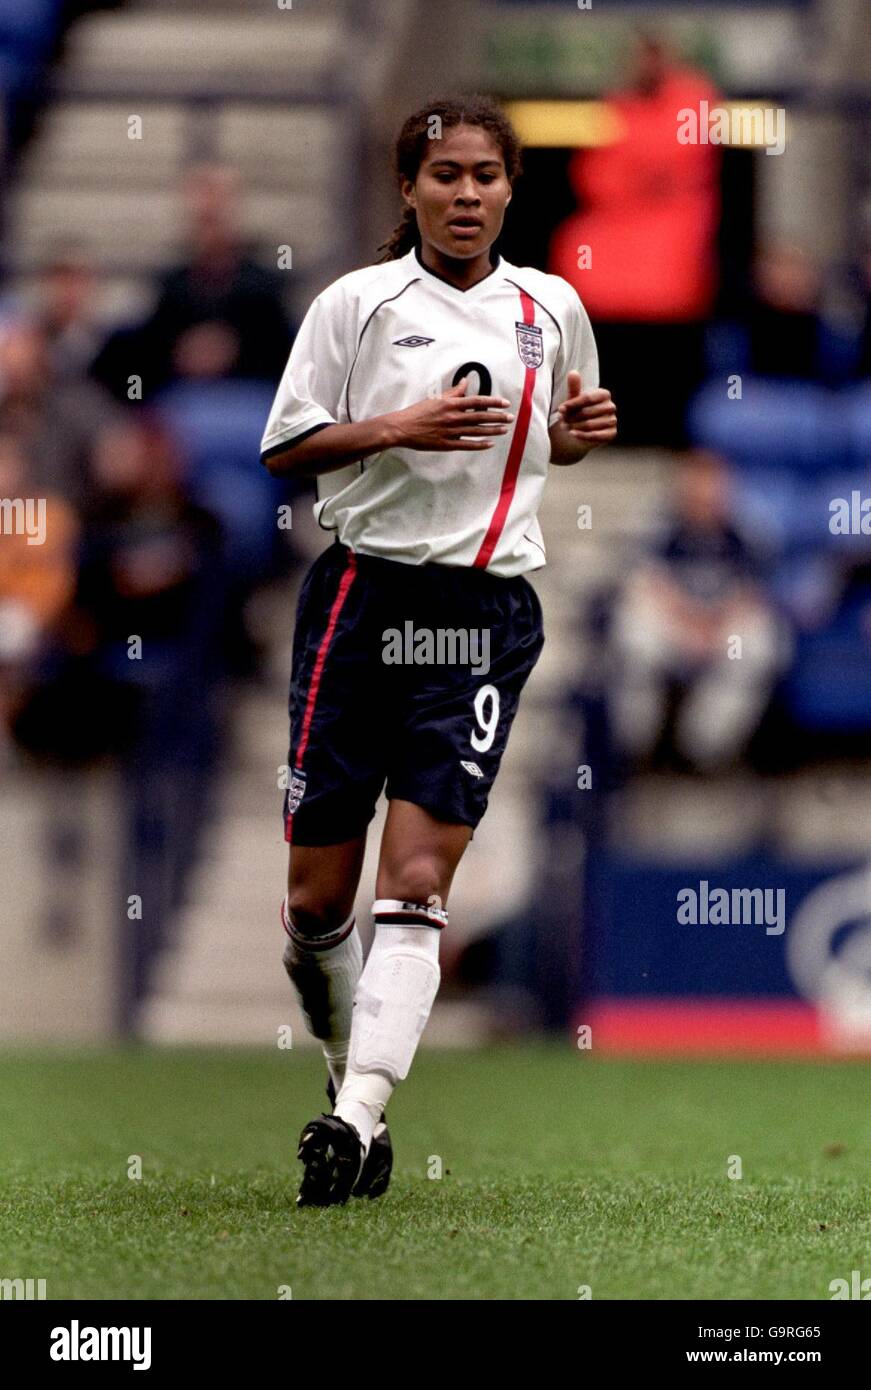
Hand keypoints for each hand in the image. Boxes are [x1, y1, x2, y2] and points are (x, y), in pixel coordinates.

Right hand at [387, 377, 513, 451]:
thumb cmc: (418, 412)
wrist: (402, 428)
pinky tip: (489, 444)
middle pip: (480, 417)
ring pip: (476, 431)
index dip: (493, 402)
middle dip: (497, 417)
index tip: (505, 403)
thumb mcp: (436, 398)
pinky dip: (479, 445)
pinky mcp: (446, 444)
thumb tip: (465, 382)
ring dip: (492, 430)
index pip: (477, 402)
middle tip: (510, 418)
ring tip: (504, 430)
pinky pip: (466, 445)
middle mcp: (453, 418)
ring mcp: (450, 432)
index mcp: (450, 404)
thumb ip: (453, 392)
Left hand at [557, 371, 616, 446]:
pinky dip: (582, 435)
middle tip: (562, 420)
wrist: (581, 431)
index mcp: (604, 394)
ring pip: (590, 424)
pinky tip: (573, 433)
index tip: (560, 409)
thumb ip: (574, 387)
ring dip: (575, 427)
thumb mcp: (573, 400)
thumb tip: (573, 372)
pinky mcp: (611, 433)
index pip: (587, 398)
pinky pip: (595, 435)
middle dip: (572, 417)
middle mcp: (611, 406)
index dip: (572, 404)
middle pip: (588, 412)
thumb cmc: (577, 412)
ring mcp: (612, 420)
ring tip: (565, 427)